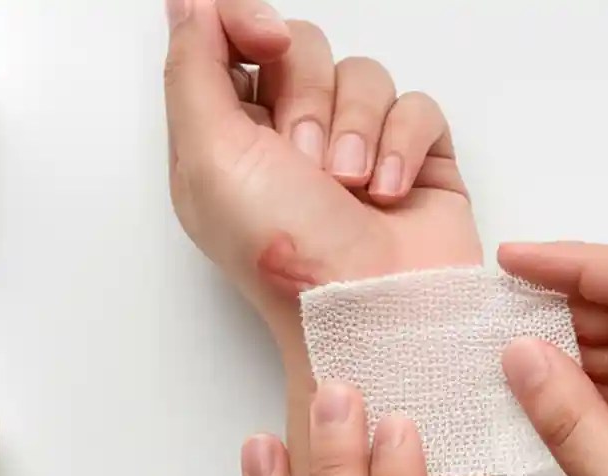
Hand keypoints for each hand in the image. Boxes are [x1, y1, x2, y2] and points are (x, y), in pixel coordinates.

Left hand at [164, 0, 480, 337]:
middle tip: (306, 162)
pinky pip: (418, 104)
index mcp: (230, 136)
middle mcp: (290, 137)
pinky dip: (404, 144)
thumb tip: (189, 0)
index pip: (235, 36)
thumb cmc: (286, 254)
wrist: (371, 313)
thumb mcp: (209, 156)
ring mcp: (356, 146)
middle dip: (308, 99)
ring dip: (355, 129)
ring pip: (364, 73)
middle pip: (303, 47)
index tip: (264, 40)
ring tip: (349, 188)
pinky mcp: (415, 159)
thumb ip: (192, 65)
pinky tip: (389, 191)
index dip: (249, 22)